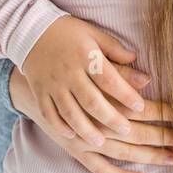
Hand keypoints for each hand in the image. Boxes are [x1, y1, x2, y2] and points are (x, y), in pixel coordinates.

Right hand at [18, 16, 150, 145]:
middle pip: (91, 101)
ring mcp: (52, 84)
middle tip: (127, 130)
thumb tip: (142, 72)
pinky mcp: (40, 91)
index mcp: (85, 55)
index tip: (140, 107)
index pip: (109, 79)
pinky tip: (73, 136)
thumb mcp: (94, 34)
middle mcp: (69, 71)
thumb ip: (116, 51)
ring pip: (70, 112)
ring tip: (102, 142)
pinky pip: (49, 113)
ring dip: (87, 130)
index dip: (126, 94)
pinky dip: (60, 126)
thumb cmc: (68, 32)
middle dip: (110, 118)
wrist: (30, 30)